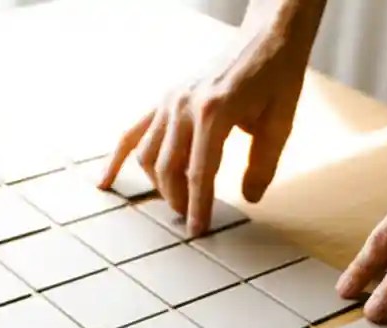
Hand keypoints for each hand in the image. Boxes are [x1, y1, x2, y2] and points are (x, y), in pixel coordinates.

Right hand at [98, 4, 319, 235]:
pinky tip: (105, 181)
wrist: (264, 37)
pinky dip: (117, 158)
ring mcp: (169, 101)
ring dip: (157, 183)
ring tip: (175, 200)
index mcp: (214, 112)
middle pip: (168, 168)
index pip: (200, 172)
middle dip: (177, 199)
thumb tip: (249, 198)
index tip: (198, 230)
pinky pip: (132, 132)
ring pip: (147, 155)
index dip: (198, 206)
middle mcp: (184, 106)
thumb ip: (263, 164)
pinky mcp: (164, 99)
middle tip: (190, 218)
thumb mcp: (280, 122)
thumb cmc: (276, 76)